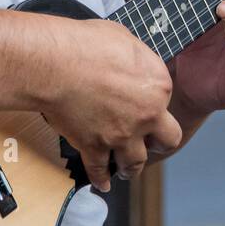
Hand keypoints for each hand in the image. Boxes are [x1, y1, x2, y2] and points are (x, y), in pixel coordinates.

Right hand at [35, 16, 180, 191]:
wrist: (56, 64)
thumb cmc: (87, 44)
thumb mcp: (126, 40)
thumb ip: (138, 60)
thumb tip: (133, 64)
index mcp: (159, 86)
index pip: (166, 101)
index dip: (154, 102)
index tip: (144, 103)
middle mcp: (147, 115)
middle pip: (168, 140)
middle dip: (159, 142)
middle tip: (150, 142)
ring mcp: (121, 135)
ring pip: (135, 163)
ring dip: (132, 167)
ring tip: (128, 169)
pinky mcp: (95, 147)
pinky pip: (100, 170)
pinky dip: (100, 179)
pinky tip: (102, 184)